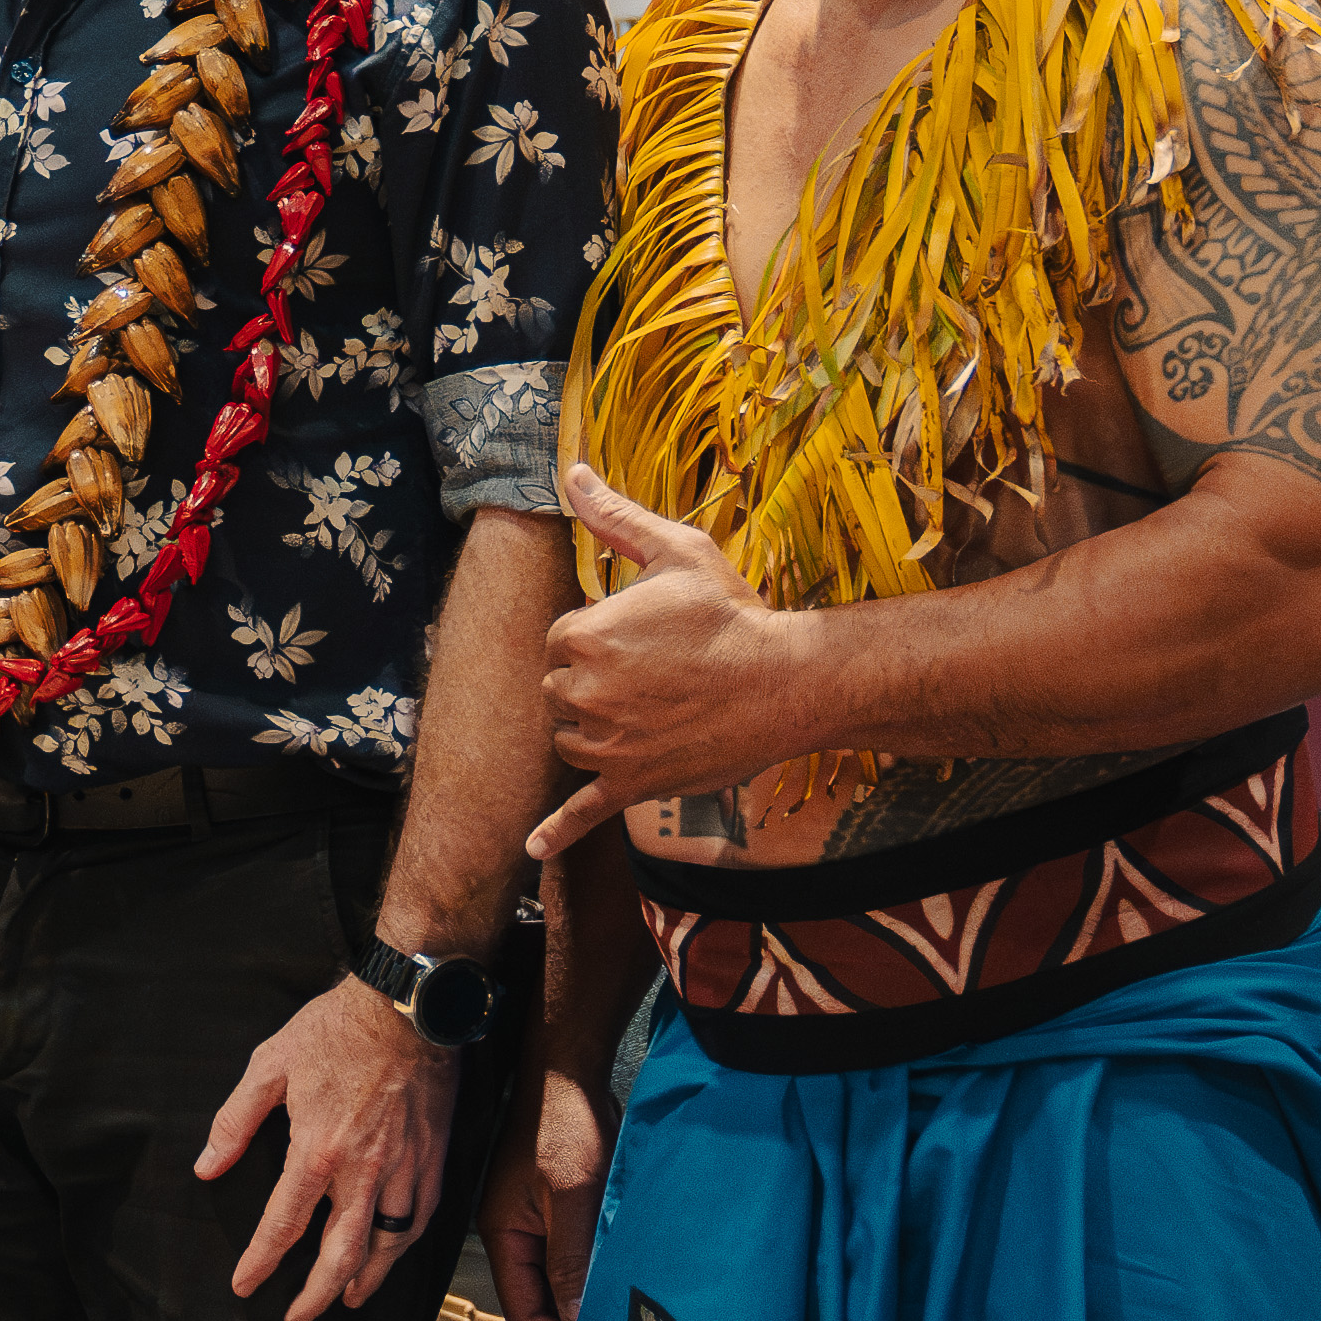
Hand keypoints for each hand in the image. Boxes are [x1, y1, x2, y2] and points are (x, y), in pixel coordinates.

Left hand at [199, 975, 460, 1320]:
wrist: (407, 1007)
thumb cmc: (336, 1030)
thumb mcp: (269, 1064)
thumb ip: (236, 1121)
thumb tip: (208, 1166)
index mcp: (317, 1150)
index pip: (284, 1226)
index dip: (262, 1263)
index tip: (246, 1285)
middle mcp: (363, 1170)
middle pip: (341, 1255)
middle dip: (317, 1296)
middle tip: (299, 1319)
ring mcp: (404, 1167)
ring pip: (387, 1245)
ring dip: (365, 1281)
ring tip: (349, 1299)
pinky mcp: (433, 1158)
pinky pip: (420, 1218)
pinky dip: (404, 1246)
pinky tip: (392, 1252)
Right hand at [480, 1061, 615, 1320]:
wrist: (571, 1069)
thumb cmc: (563, 1119)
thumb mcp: (570, 1195)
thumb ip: (570, 1259)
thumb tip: (574, 1317)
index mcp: (504, 1233)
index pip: (521, 1308)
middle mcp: (515, 1230)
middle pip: (538, 1298)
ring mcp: (536, 1217)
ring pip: (557, 1277)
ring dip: (581, 1303)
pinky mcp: (559, 1204)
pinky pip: (572, 1252)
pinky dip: (591, 1273)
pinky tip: (615, 1283)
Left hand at [530, 464, 802, 857]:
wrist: (786, 680)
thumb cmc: (731, 612)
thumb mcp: (674, 550)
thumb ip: (614, 514)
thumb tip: (571, 469)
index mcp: (584, 635)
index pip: (558, 638)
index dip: (595, 634)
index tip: (638, 634)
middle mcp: (585, 692)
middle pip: (558, 689)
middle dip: (592, 681)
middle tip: (651, 672)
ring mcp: (607, 744)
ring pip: (570, 738)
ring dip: (594, 727)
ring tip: (649, 709)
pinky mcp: (633, 783)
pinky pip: (584, 811)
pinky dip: (558, 832)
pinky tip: (534, 851)